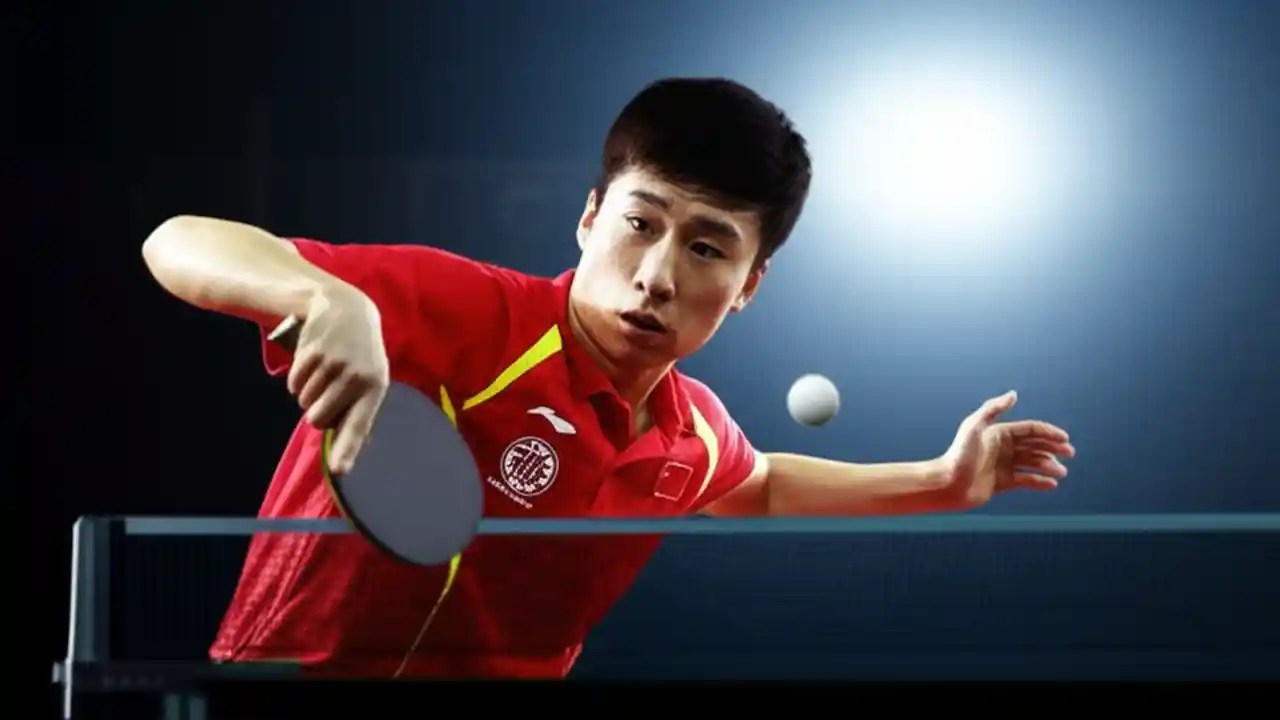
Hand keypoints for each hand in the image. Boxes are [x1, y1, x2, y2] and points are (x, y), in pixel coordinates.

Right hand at [285, 285, 390, 473]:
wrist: (347, 308)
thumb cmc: (361, 354)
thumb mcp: (371, 378)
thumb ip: (360, 411)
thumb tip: (351, 451)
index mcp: (375, 388)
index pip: (358, 426)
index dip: (347, 450)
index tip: (339, 471)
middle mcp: (356, 378)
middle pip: (317, 419)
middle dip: (316, 411)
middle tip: (328, 391)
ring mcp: (333, 364)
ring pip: (303, 401)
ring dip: (307, 393)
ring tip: (324, 372)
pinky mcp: (311, 352)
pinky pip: (293, 384)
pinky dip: (297, 379)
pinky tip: (311, 362)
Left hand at [939, 390, 1074, 508]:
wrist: (947, 484)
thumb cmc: (960, 454)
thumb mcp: (974, 426)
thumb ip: (993, 408)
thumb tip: (1014, 393)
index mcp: (998, 433)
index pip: (1030, 430)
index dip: (1049, 433)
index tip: (1065, 440)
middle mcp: (1002, 448)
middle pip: (1034, 445)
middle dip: (1053, 448)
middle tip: (1070, 453)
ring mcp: (1002, 465)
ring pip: (1032, 463)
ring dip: (1049, 466)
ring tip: (1062, 472)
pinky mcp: (1001, 483)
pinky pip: (1025, 480)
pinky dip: (1039, 482)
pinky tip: (1052, 485)